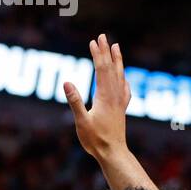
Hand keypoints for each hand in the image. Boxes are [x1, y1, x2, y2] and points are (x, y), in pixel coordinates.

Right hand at [64, 35, 129, 158]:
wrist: (113, 152)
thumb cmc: (95, 139)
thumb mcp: (81, 121)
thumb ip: (74, 101)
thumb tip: (66, 82)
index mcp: (104, 95)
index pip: (101, 69)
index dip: (97, 54)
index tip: (93, 42)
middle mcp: (115, 94)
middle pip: (111, 67)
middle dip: (106, 52)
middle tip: (102, 37)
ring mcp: (120, 100)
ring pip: (120, 74)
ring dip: (117, 60)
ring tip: (116, 47)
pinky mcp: (122, 108)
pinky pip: (125, 87)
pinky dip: (123, 77)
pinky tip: (123, 77)